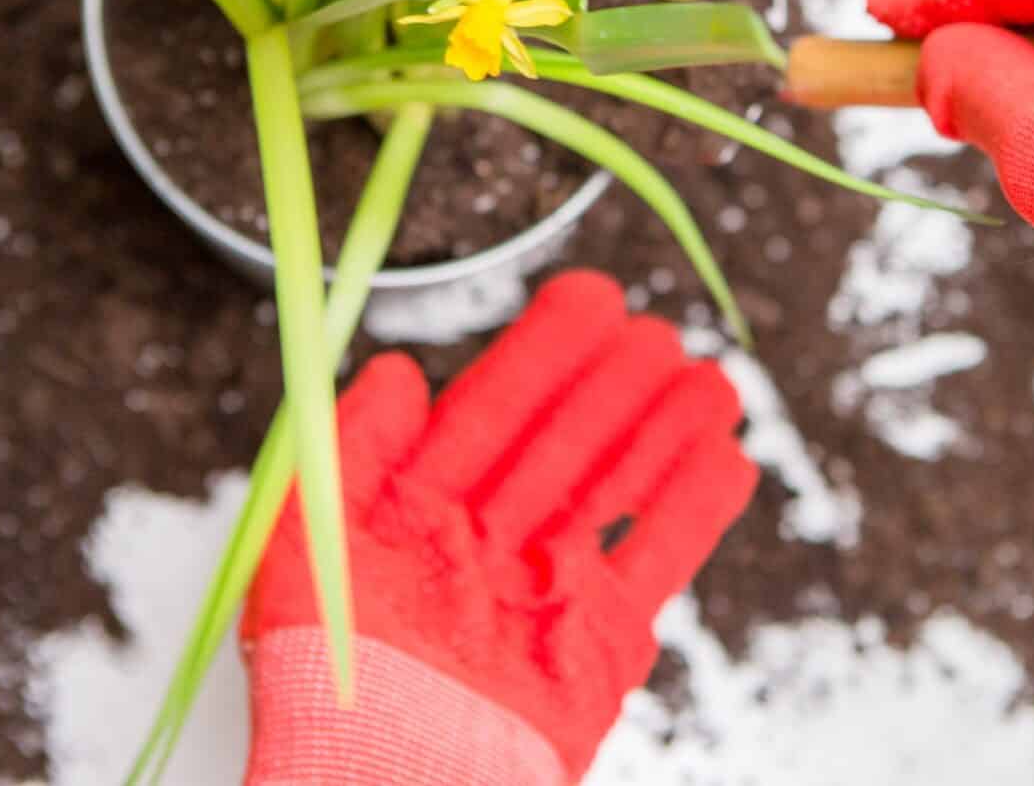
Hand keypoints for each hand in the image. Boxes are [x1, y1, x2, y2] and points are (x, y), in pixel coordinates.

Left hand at [241, 271, 756, 784]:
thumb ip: (349, 451)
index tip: (590, 296)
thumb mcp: (305, 550)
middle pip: (565, 442)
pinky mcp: (595, 647)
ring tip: (715, 379)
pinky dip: (694, 513)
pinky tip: (727, 461)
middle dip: (614, 386)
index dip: (541, 354)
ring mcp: (546, 592)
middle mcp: (486, 544)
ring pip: (617, 490)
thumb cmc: (325, 689)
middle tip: (661, 331)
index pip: (491, 411)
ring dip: (666, 432)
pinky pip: (654, 565)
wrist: (382, 785)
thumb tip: (401, 369)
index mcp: (417, 514)